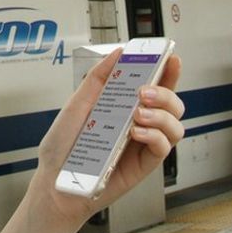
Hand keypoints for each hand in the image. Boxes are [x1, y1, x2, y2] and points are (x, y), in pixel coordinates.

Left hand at [30, 47, 183, 230]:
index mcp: (125, 107)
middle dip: (166, 92)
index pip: (155, 86)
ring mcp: (143, 144)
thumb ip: (98, 78)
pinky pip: (164, 148)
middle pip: (173, 104)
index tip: (171, 57)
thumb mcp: (77, 104)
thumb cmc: (63, 145)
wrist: (55, 179)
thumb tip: (119, 53)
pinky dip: (155, 136)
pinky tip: (136, 132)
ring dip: (163, 115)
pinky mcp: (144, 165)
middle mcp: (139, 124)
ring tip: (138, 114)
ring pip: (176, 125)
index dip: (168, 71)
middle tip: (144, 92)